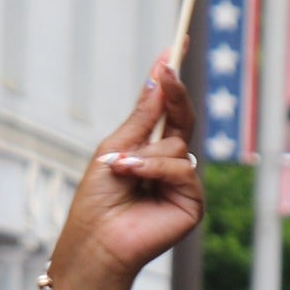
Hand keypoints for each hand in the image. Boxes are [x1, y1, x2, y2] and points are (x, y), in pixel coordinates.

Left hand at [47, 65, 203, 289]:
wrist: (96, 240)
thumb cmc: (97, 200)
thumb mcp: (114, 149)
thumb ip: (141, 118)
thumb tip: (158, 79)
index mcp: (150, 151)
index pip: (166, 110)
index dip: (170, 82)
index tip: (174, 49)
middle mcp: (170, 165)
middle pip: (182, 118)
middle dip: (174, 92)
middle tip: (168, 66)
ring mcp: (182, 183)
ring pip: (177, 144)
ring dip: (144, 154)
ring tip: (120, 170)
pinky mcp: (193, 203)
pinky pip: (181, 169)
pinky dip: (154, 169)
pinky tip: (132, 178)